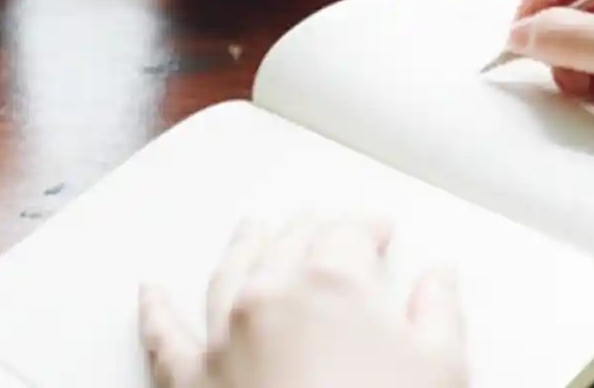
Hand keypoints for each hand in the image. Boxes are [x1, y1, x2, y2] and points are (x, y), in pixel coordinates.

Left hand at [139, 216, 466, 387]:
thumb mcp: (442, 367)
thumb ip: (440, 311)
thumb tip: (439, 280)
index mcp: (332, 283)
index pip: (350, 233)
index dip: (370, 227)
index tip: (381, 230)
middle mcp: (270, 299)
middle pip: (288, 244)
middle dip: (308, 228)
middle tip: (320, 221)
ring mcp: (224, 339)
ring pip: (228, 274)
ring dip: (242, 247)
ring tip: (249, 231)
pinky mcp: (191, 382)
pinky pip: (164, 337)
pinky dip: (155, 311)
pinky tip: (151, 294)